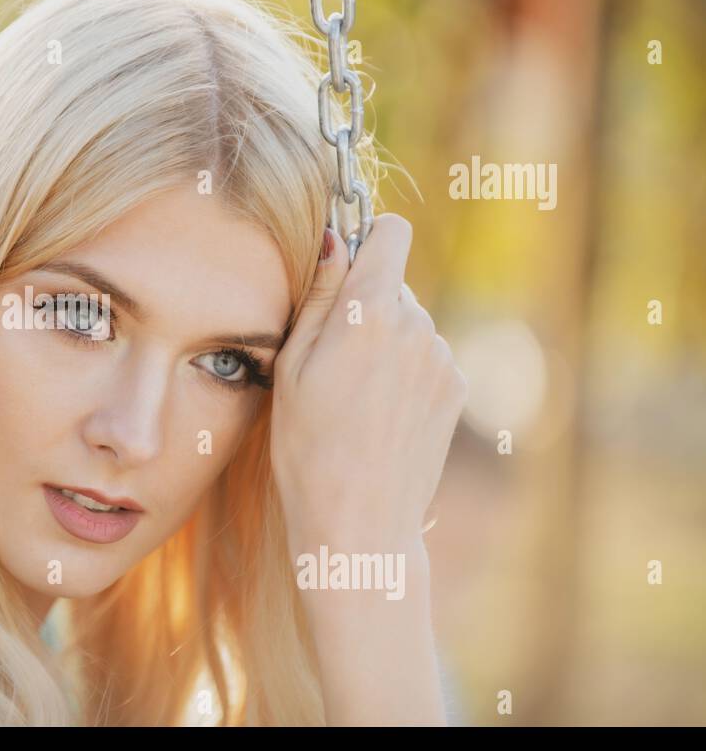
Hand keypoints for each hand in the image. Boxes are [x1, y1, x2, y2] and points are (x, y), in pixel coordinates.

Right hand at [269, 213, 466, 556]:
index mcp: (371, 313)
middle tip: (330, 360)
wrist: (359, 519)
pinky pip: (427, 358)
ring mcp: (443, 359)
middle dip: (366, 306)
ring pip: (410, 324)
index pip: (391, 231)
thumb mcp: (293, 365)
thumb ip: (321, 295)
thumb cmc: (308, 446)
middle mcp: (418, 326)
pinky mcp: (457, 390)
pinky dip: (406, 374)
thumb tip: (336, 239)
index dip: (368, 237)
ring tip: (354, 399)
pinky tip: (380, 416)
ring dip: (386, 343)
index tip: (346, 264)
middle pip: (394, 285)